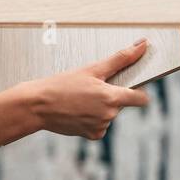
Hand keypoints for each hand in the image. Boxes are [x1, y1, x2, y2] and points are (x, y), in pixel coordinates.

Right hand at [18, 39, 151, 138]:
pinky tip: (77, 111)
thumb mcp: (91, 69)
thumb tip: (142, 45)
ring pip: (109, 114)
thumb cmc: (60, 85)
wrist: (37, 105)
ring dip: (99, 107)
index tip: (128, 86)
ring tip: (79, 99)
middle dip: (110, 96)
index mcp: (112, 97)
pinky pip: (100, 125)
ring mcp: (101, 126)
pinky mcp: (92, 135)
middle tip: (90, 88)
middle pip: (121, 104)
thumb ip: (120, 59)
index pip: (141, 98)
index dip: (137, 91)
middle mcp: (109, 114)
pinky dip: (91, 118)